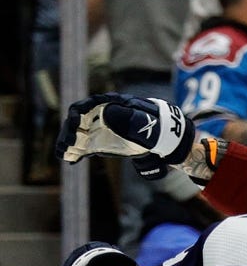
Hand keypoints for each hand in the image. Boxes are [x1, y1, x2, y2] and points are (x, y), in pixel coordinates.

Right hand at [56, 93, 193, 164]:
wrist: (162, 136)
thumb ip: (128, 117)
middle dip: (70, 131)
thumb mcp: (144, 120)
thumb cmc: (154, 124)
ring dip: (69, 143)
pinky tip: (70, 160)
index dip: (77, 114)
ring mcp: (99, 130)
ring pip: (78, 135)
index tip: (74, 124)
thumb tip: (107, 113)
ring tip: (64, 154)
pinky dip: (76, 153)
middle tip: (67, 144)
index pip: (86, 106)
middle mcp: (99, 116)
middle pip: (77, 121)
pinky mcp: (99, 143)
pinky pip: (84, 147)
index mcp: (109, 105)